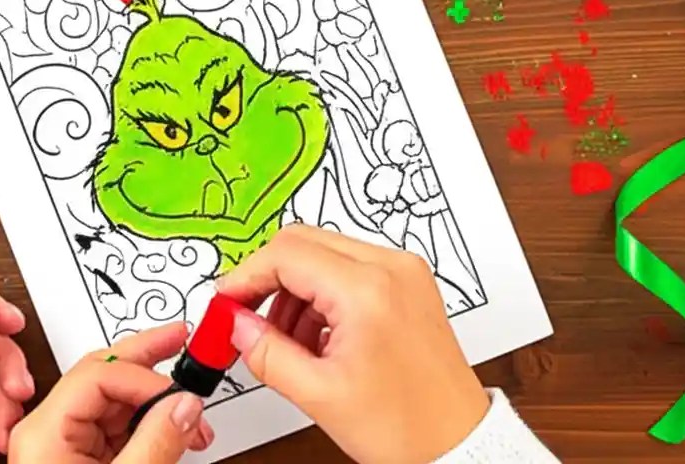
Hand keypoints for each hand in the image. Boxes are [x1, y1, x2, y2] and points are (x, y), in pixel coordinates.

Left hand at [9, 322, 213, 463]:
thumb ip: (155, 444)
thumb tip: (184, 405)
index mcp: (43, 431)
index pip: (99, 374)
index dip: (148, 379)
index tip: (182, 398)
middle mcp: (47, 432)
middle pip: (102, 373)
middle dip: (147, 358)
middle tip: (182, 337)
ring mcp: (61, 446)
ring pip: (114, 399)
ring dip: (155, 397)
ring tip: (190, 400)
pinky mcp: (77, 460)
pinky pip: (116, 427)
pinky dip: (148, 422)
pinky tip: (172, 423)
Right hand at [217, 226, 488, 463]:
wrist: (458, 443)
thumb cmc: (408, 427)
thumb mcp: (319, 394)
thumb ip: (266, 352)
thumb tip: (235, 324)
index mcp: (368, 290)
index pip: (285, 254)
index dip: (245, 276)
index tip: (226, 303)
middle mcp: (391, 268)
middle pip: (302, 241)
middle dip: (267, 279)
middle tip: (245, 317)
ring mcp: (403, 272)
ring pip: (323, 252)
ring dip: (294, 290)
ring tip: (289, 342)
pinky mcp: (408, 282)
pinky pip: (348, 268)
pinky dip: (321, 294)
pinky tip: (317, 337)